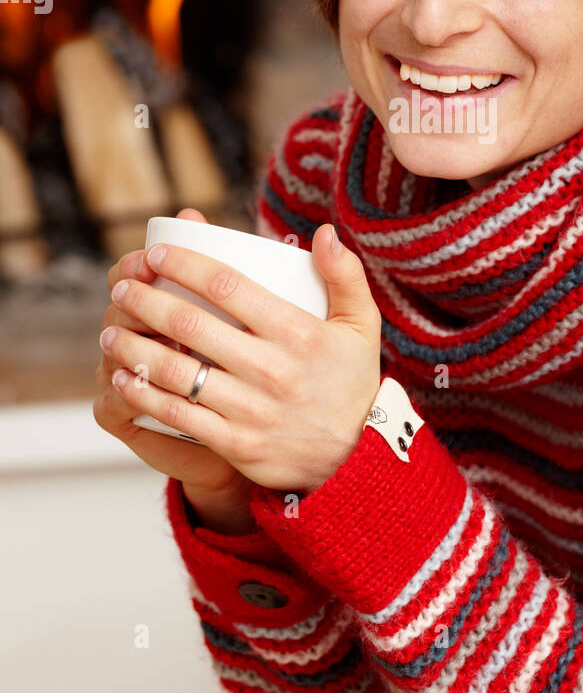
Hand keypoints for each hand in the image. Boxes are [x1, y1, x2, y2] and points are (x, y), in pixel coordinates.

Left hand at [97, 220, 381, 493]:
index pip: (228, 286)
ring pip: (176, 372)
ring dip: (134, 347)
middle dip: (146, 300)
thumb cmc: (350, 382)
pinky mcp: (235, 444)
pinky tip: (125, 378)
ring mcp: (251, 409)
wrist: (353, 460)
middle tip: (122, 289)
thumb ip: (346, 276)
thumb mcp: (361, 326)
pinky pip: (178, 416)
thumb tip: (325, 232)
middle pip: (191, 324)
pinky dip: (145, 395)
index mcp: (297, 332)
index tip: (155, 254)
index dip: (184, 265)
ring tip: (112, 331)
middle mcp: (271, 369)